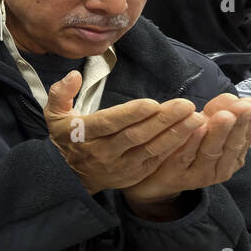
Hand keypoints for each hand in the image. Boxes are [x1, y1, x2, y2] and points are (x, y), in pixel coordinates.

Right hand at [44, 71, 205, 194]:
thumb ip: (61, 93)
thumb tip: (74, 75)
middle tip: (186, 105)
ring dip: (175, 134)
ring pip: (150, 149)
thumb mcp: (54, 114)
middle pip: (135, 136)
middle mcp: (102, 152)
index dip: (130, 114)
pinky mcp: (133, 174)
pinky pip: (156, 160)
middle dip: (162, 120)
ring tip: (196, 118)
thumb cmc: (66, 138)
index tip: (152, 102)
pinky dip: (175, 147)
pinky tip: (191, 134)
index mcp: (82, 135)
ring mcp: (120, 166)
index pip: (109, 123)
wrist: (69, 175)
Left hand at [122, 93, 250, 215]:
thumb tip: (233, 97)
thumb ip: (217, 114)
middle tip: (240, 108)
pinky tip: (195, 128)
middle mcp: (219, 169)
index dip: (248, 122)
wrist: (155, 177)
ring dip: (217, 133)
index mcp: (232, 158)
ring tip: (223, 116)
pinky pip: (185, 157)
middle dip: (236, 125)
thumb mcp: (204, 129)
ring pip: (211, 152)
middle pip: (230, 146)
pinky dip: (191, 142)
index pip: (245, 139)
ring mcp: (198, 175)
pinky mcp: (177, 176)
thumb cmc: (185, 147)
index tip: (249, 104)